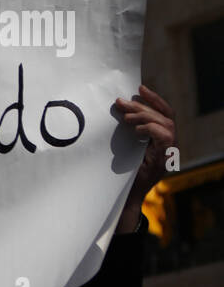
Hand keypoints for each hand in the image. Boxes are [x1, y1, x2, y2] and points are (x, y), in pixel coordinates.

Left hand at [114, 85, 175, 231]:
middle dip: (142, 106)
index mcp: (159, 139)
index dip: (153, 99)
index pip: (163, 113)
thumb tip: (117, 110)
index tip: (139, 88)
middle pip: (163, 116)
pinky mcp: (163, 160)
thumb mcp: (123, 147)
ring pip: (166, 124)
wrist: (122, 198)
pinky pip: (165, 137)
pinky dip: (151, 129)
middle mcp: (168, 144)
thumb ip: (125, 131)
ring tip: (126, 118)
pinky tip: (136, 130)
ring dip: (145, 117)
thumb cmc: (119, 173)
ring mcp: (168, 152)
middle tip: (121, 102)